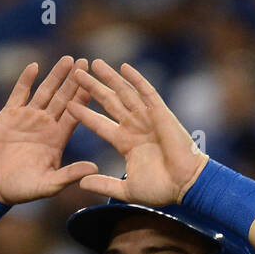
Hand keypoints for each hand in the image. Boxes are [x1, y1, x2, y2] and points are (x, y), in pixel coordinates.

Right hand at [0, 57, 98, 204]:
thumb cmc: (21, 189)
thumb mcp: (48, 185)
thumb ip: (69, 175)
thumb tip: (95, 169)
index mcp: (57, 138)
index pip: (75, 114)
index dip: (84, 98)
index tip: (96, 83)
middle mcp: (45, 125)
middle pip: (63, 98)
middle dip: (74, 80)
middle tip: (86, 62)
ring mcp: (27, 118)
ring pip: (45, 92)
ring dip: (55, 76)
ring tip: (67, 59)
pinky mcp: (9, 115)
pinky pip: (19, 93)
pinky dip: (26, 80)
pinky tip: (34, 66)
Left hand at [67, 60, 207, 205]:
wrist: (185, 185)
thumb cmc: (160, 189)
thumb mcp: (126, 189)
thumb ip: (104, 184)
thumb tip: (81, 183)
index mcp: (125, 143)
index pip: (99, 124)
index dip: (84, 114)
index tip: (68, 103)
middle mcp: (134, 127)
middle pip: (108, 102)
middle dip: (93, 88)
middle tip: (77, 73)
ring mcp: (147, 118)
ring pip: (124, 93)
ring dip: (110, 78)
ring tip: (93, 63)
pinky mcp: (161, 113)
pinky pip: (147, 92)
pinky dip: (136, 79)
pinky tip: (123, 67)